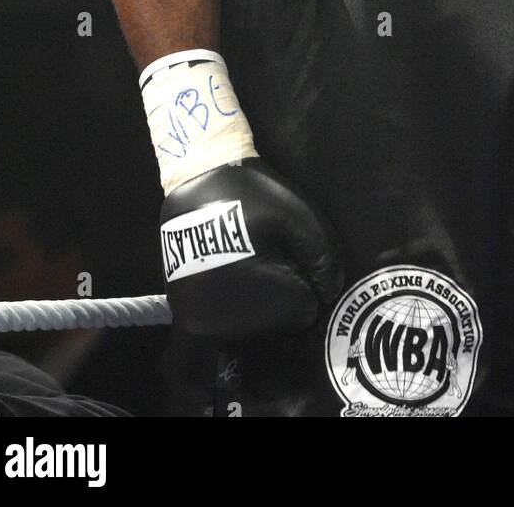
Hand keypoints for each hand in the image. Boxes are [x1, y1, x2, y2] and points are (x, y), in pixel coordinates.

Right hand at [160, 157, 343, 339]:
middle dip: (281, 297)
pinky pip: (221, 335)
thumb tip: (328, 297)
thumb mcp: (301, 216)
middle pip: (278, 325)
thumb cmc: (253, 195)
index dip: (304, 282)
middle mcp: (227, 321)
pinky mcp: (184, 317)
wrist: (197, 178)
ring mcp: (200, 323)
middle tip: (267, 257)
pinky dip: (233, 317)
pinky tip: (230, 284)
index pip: (305, 311)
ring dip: (257, 307)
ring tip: (245, 264)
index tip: (289, 256)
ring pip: (252, 330)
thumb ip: (324, 259)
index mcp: (260, 297)